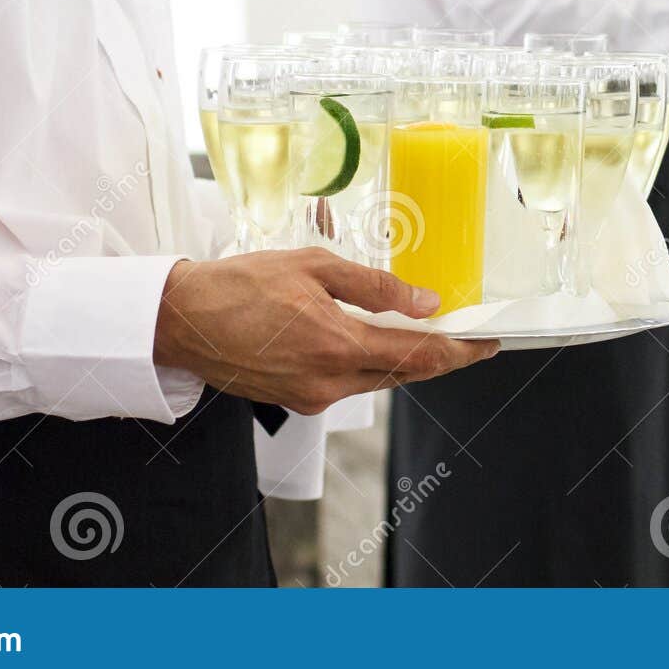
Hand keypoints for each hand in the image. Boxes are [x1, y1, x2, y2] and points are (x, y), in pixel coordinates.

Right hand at [153, 248, 499, 414]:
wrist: (180, 320)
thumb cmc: (238, 286)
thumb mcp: (314, 267)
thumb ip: (374, 287)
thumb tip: (424, 301)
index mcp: (338, 346)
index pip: (420, 356)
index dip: (461, 351)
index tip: (488, 343)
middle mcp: (329, 382)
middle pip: (405, 373)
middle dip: (439, 356)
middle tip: (465, 336)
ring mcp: (312, 397)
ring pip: (377, 380)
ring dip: (402, 360)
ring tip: (420, 332)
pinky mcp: (297, 401)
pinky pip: (348, 383)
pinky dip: (367, 364)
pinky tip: (370, 341)